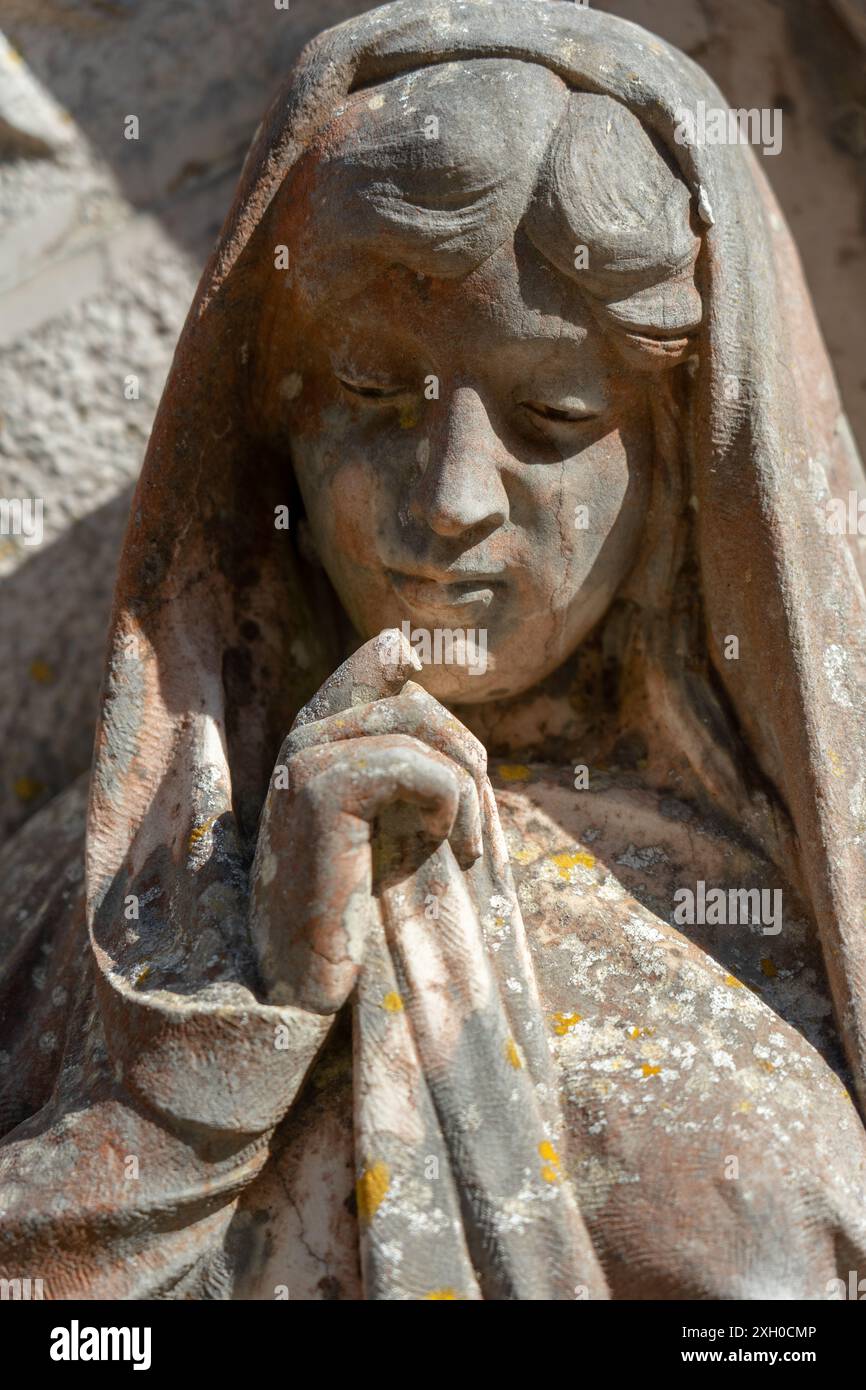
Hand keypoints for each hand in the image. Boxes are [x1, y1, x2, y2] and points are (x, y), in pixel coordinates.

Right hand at [249, 630, 485, 1012]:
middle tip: (479, 830)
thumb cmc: (351, 919)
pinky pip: (417, 767)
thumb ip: (402, 776)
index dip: (393, 662)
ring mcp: (304, 759)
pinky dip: (450, 806)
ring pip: (420, 729)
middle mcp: (300, 741)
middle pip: (413, 704)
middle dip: (466, 757)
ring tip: (468, 849)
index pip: (362, 670)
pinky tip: (447, 850)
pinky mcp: (321, 790)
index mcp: (311, 747)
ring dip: (465, 790)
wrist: (300, 987)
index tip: (417, 669)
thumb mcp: (382, 831)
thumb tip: (450, 730)